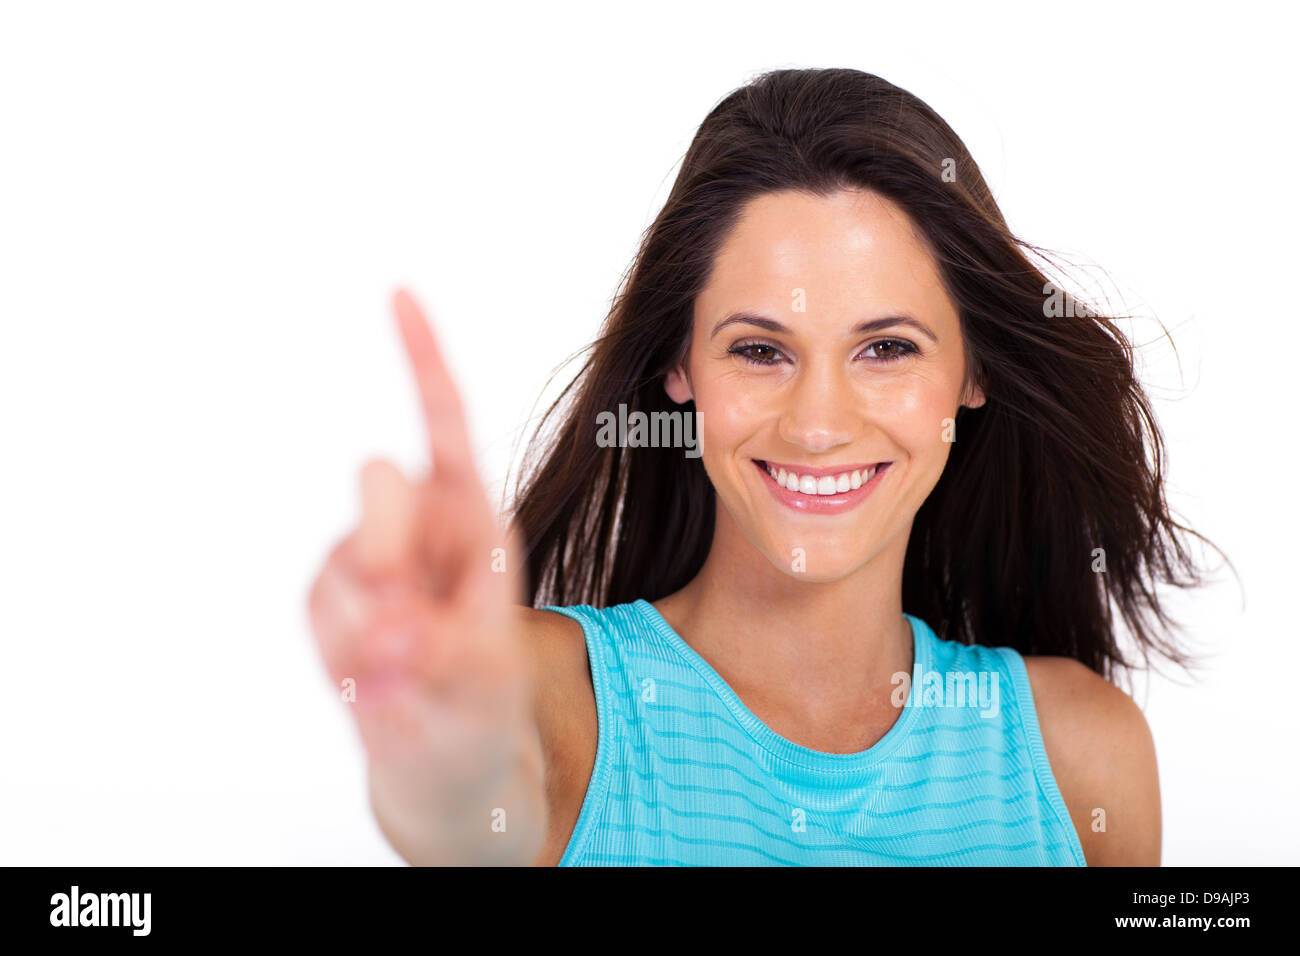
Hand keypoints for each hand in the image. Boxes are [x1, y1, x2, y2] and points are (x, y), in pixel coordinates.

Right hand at [307, 289, 536, 858]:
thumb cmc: (484, 690)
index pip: (444, 420)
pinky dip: (348, 653)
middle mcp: (414, 521)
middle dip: (388, 544)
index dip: (422, 358)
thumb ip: (444, 623)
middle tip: (409, 619)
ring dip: (373, 627)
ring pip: (343, 563)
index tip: (398, 292)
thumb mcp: (488, 656)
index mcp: (472, 513)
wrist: (448, 753)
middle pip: (381, 483)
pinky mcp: (327, 597)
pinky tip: (378, 677)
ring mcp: (363, 557)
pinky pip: (323, 612)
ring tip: (412, 669)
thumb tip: (383, 610)